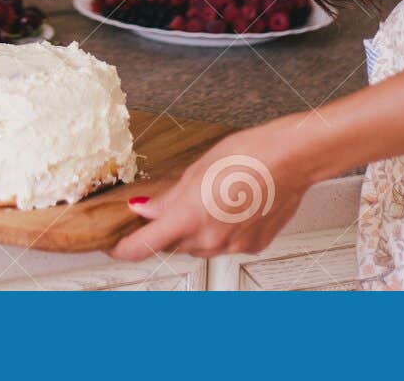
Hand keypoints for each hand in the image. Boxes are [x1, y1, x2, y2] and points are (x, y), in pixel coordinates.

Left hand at [107, 116, 318, 261]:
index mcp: (188, 218)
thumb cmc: (248, 154)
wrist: (291, 159)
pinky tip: (232, 206)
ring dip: (196, 230)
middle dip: (168, 229)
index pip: (143, 246)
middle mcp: (209, 239)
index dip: (122, 248)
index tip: (113, 246)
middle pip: (174, 245)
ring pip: (200, 246)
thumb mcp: (197, 169)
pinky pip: (226, 244)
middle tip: (175, 205)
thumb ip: (168, 197)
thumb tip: (146, 209)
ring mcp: (233, 246)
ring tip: (212, 197)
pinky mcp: (253, 246)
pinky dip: (223, 230)